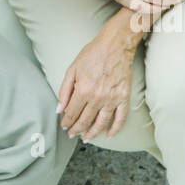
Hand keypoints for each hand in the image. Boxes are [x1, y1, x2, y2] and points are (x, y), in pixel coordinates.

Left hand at [56, 13, 136, 142]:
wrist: (115, 45)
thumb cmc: (93, 54)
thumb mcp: (72, 69)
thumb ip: (64, 90)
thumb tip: (60, 108)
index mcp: (83, 90)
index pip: (72, 113)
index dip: (67, 121)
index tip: (64, 126)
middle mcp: (98, 97)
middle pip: (85, 120)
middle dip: (76, 129)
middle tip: (72, 134)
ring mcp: (112, 99)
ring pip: (101, 123)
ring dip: (92, 133)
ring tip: (86, 138)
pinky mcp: (124, 98)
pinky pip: (121, 118)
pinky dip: (115, 128)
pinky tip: (109, 135)